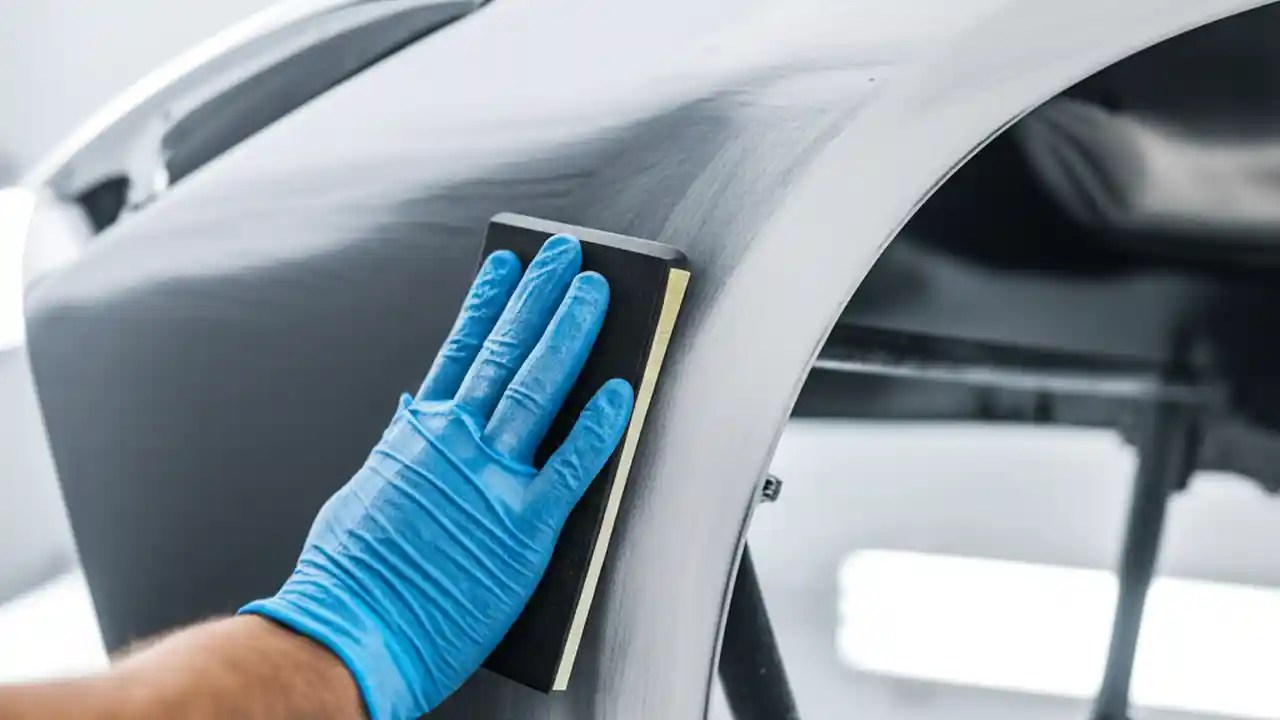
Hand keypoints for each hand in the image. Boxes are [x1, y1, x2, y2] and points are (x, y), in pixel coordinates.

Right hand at [241, 235, 634, 719]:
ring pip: (539, 388)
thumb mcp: (365, 495)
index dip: (490, 301)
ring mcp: (490, 480)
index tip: (510, 264)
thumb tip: (413, 419)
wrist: (350, 636)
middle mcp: (455, 443)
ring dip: (570, 334)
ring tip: (595, 293)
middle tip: (570, 257)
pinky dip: (600, 426)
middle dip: (541, 297)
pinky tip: (623, 392)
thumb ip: (400, 453)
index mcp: (418, 433)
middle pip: (507, 352)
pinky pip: (573, 464)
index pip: (462, 348)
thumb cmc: (350, 579)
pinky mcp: (523, 526)